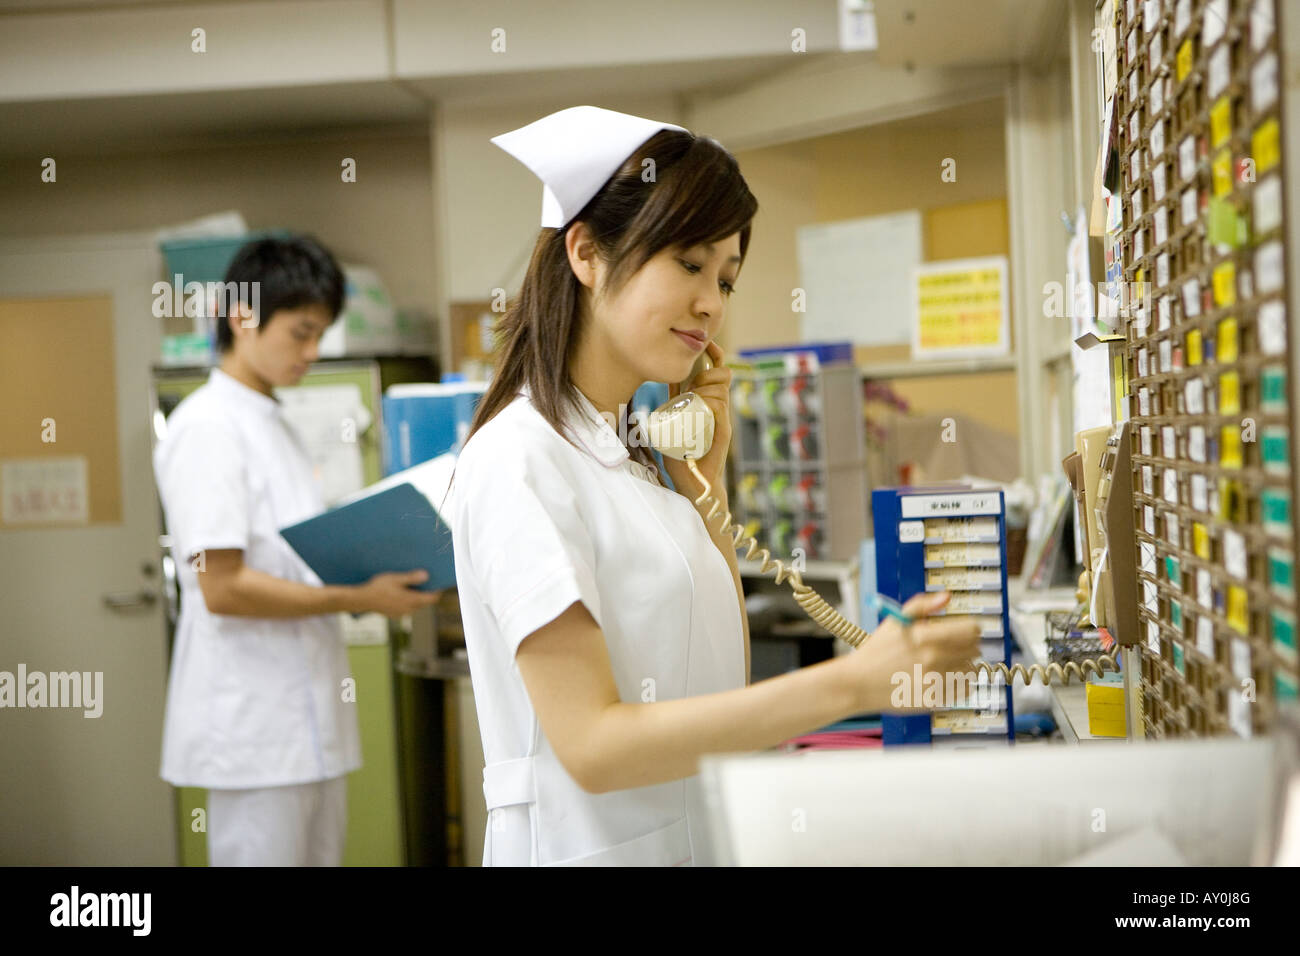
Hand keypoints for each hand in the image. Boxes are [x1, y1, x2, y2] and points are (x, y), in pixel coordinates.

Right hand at [354, 570, 441, 617]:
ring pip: (416, 606)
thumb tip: (427, 575)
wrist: (361, 599)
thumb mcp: (395, 579)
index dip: (437, 591)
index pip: (432, 598)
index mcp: (411, 600)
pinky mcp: (395, 615)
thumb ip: (411, 578)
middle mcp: (408, 609)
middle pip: (424, 602)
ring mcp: (401, 613)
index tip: (438, 582)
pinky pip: (407, 609)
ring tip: (413, 586)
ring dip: (417, 598)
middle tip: (425, 581)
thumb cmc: (378, 587)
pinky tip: (401, 593)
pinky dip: (408, 602)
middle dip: (426, 593)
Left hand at [661, 339, 732, 503]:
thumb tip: (664, 379)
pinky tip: (697, 406)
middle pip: (722, 374)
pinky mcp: (723, 431)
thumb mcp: (673, 418)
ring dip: (705, 386)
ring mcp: (721, 419)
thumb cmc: (682, 453)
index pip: (715, 370)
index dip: (712, 354)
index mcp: (707, 402)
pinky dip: (708, 401)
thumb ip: (673, 401)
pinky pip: (720, 406)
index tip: (706, 345)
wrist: (693, 481)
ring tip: (692, 397)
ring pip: (720, 388)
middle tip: (693, 381)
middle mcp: (717, 408)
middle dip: (709, 369)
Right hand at [838, 591, 981, 712]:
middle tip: (956, 647)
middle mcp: (933, 659)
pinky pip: (963, 690)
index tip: (967, 631)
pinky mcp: (934, 700)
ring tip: (949, 664)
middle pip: (974, 650)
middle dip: (968, 646)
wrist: (858, 683)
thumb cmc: (875, 652)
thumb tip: (947, 597)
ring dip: (964, 665)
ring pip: (971, 670)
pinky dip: (960, 684)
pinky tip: (947, 678)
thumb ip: (923, 605)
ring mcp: (934, 681)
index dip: (971, 629)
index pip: (971, 630)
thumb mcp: (896, 620)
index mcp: (925, 636)